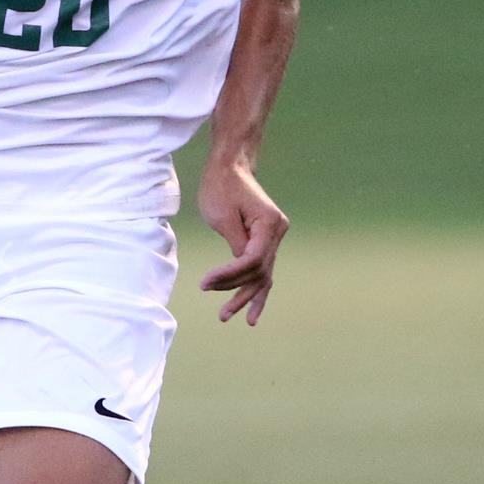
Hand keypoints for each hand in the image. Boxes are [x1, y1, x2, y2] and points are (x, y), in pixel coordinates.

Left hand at [197, 160, 288, 325]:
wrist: (230, 166)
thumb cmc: (221, 187)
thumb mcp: (222, 217)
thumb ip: (235, 245)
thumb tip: (240, 271)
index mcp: (269, 224)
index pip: (252, 260)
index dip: (230, 275)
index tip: (206, 283)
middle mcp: (278, 231)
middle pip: (259, 271)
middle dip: (237, 291)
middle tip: (221, 313)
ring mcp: (275, 235)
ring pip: (263, 274)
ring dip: (246, 296)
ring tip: (228, 316)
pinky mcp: (266, 238)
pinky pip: (262, 267)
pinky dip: (255, 288)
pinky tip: (251, 311)